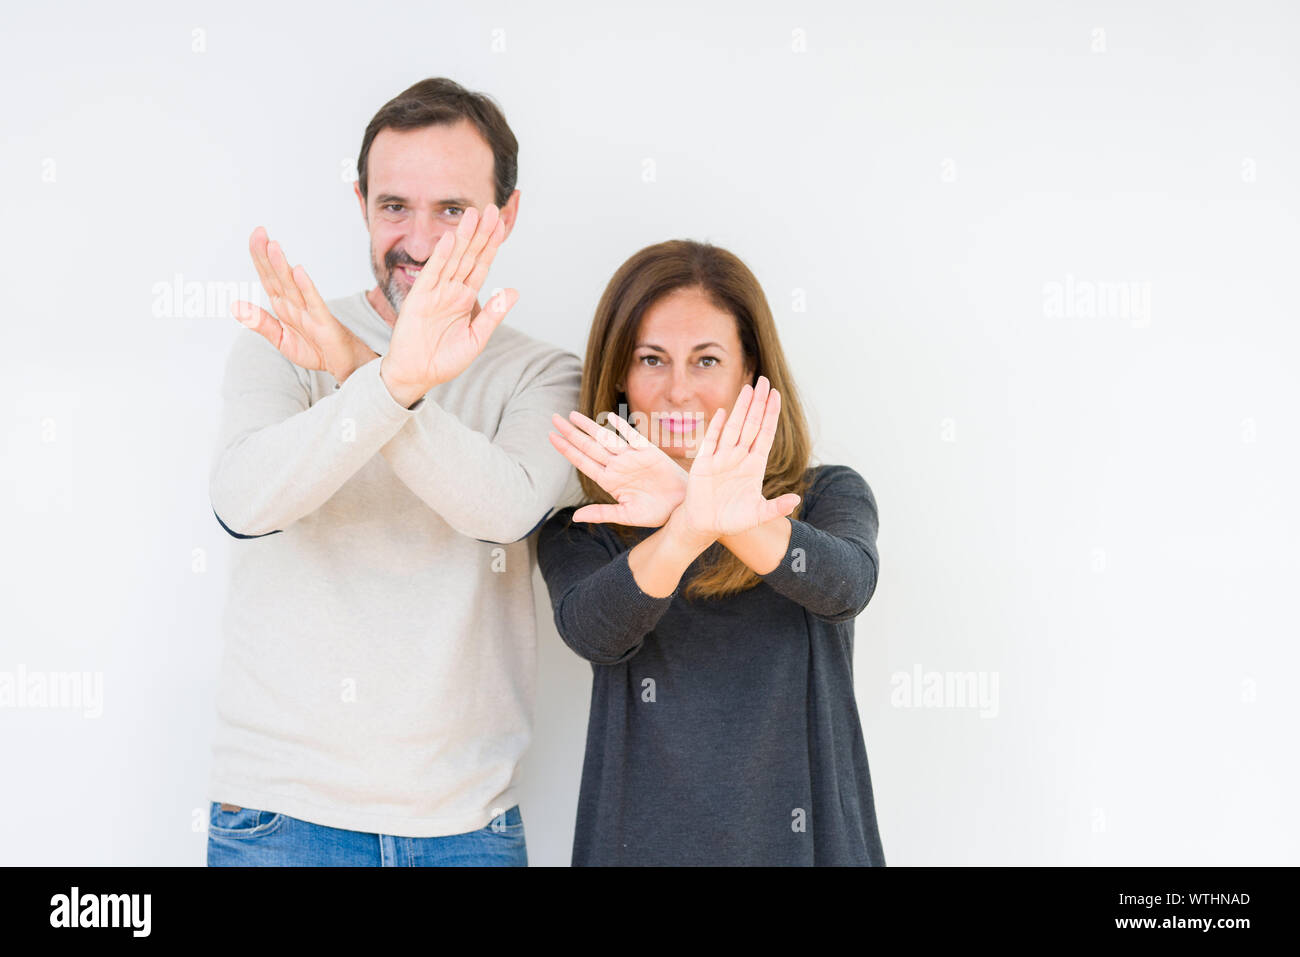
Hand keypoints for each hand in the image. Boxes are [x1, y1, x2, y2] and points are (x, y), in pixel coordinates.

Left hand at [232, 226, 377, 383]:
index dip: (259, 259)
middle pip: (278, 276)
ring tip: (273, 246)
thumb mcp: (281, 339)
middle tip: (259, 232)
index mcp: (283, 306)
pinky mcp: (323, 322)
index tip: (255, 237)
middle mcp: (295, 304)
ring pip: (292, 285)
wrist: (343, 365)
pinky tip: (298, 272)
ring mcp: (310, 311)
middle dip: (266, 255)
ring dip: (282, 266)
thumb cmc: (315, 349)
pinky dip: (306, 286)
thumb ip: (260, 323)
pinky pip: (313, 302)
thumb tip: (235, 306)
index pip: (268, 278)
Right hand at [381, 204, 517, 399]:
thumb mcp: (476, 339)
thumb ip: (493, 314)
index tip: (501, 224)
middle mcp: (451, 290)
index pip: (481, 265)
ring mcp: (435, 292)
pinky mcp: (419, 298)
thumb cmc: (444, 360)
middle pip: (469, 256)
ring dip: (463, 237)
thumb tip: (512, 291)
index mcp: (465, 299)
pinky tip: (450, 239)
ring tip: (473, 214)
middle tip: (491, 209)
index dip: (491, 245)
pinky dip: (441, 256)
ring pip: (453, 259)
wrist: (417, 374)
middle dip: (480, 233)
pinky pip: (432, 273)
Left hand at [549, 410, 688, 526]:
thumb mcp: (626, 515)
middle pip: (588, 446)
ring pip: (605, 438)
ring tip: (572, 415)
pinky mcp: (648, 451)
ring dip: (589, 426)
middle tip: (554, 418)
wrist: (680, 506)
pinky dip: (621, 426)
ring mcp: (631, 457)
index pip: (582, 461)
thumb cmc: (655, 512)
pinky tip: (608, 417)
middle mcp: (616, 466)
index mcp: (609, 480)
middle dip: (571, 433)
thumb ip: (601, 513)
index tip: (551, 437)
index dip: (566, 449)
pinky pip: (631, 436)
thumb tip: (575, 518)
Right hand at [678, 376, 800, 537]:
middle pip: (752, 424)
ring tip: (749, 388)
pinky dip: (716, 427)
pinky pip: (711, 441)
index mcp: (754, 466)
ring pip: (734, 427)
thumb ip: (777, 508)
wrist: (704, 526)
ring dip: (741, 408)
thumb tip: (796, 499)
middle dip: (759, 403)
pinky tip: (722, 412)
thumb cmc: (732, 520)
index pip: (765, 434)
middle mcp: (739, 457)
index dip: (771, 415)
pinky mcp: (704, 463)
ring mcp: (721, 458)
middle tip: (765, 380)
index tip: (776, 395)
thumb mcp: (758, 515)